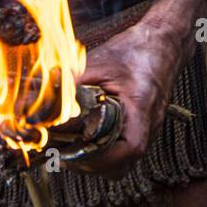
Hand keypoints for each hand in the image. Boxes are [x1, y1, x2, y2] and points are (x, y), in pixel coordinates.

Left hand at [75, 21, 179, 178]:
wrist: (162, 41)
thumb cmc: (136, 50)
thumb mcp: (100, 63)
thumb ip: (74, 82)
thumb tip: (45, 97)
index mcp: (142, 110)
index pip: (130, 150)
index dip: (101, 158)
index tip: (74, 153)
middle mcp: (149, 125)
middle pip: (123, 165)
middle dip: (92, 164)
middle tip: (64, 153)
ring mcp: (148, 128)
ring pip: (123, 163)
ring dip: (98, 162)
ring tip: (72, 149)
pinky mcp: (143, 126)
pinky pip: (124, 151)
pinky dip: (106, 152)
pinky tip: (87, 138)